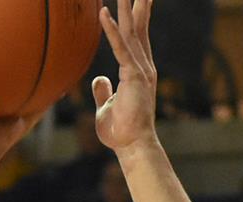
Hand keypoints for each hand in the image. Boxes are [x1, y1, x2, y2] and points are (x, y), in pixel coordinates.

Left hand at [92, 0, 159, 156]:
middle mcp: (143, 65)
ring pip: (131, 31)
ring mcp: (140, 69)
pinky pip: (120, 48)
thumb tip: (99, 80)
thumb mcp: (107, 106)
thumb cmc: (121, 130)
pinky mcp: (133, 75)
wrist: (132, 145)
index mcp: (137, 70)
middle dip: (137, 4)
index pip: (136, 36)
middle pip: (138, 27)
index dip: (135, 16)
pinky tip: (103, 13)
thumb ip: (104, 90)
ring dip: (125, 7)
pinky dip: (111, 30)